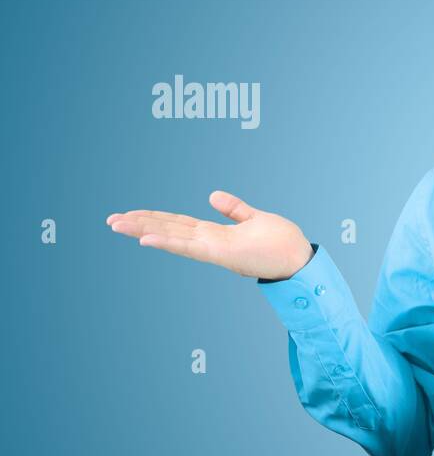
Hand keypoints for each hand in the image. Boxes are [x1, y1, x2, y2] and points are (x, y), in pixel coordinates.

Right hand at [105, 190, 314, 280]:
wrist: (300, 260)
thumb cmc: (282, 243)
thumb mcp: (255, 218)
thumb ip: (233, 209)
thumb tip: (211, 195)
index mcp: (216, 233)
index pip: (178, 224)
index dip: (154, 218)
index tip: (130, 213)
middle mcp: (210, 241)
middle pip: (168, 229)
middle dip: (139, 224)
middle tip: (110, 219)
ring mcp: (213, 249)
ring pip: (172, 237)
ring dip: (143, 230)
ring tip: (117, 224)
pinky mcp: (221, 254)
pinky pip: (190, 247)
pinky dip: (168, 242)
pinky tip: (146, 239)